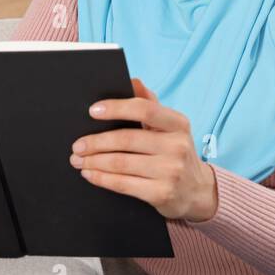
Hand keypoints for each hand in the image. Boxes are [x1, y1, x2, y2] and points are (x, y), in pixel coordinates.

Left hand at [69, 77, 218, 222]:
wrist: (197, 191)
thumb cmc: (175, 152)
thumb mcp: (171, 127)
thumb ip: (151, 104)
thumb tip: (133, 81)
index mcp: (178, 123)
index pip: (145, 109)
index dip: (116, 108)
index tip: (93, 111)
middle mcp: (177, 146)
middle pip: (126, 139)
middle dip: (96, 142)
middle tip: (77, 145)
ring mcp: (171, 171)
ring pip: (121, 163)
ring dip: (94, 161)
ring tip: (78, 160)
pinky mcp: (162, 193)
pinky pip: (123, 184)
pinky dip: (101, 179)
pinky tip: (90, 174)